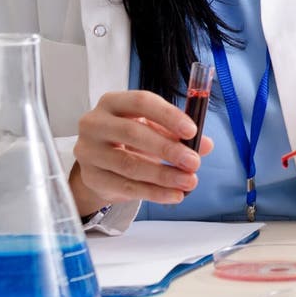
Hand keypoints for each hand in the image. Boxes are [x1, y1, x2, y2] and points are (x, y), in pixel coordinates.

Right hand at [69, 90, 213, 215]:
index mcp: (112, 102)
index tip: (192, 131)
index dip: (168, 116)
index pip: (141, 102)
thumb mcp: (151, 128)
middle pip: (133, 133)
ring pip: (129, 164)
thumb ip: (176, 133)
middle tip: (194, 162)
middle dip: (167, 149)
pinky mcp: (91, 177)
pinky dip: (154, 193)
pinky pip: (126, 187)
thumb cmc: (127, 138)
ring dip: (164, 175)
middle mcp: (95, 122)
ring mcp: (89, 151)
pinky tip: (174, 195)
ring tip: (188, 181)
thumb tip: (206, 144)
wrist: (97, 162)